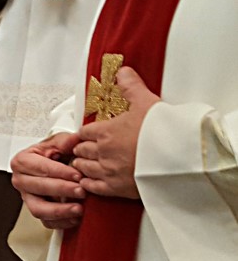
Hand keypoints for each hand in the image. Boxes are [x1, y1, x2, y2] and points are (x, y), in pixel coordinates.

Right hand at [10, 132, 85, 230]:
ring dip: (60, 210)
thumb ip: (66, 141)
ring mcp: (28, 197)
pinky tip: (74, 218)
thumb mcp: (57, 142)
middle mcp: (21, 181)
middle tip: (81, 190)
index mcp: (22, 162)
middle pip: (39, 188)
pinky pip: (46, 222)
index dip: (60, 172)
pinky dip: (61, 222)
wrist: (52, 165)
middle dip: (62, 190)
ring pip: (38, 208)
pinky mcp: (37, 210)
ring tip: (78, 208)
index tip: (76, 175)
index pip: (40, 168)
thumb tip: (75, 139)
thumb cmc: (52, 154)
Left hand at [72, 67, 159, 199]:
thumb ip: (131, 87)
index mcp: (106, 131)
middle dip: (83, 148)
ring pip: (83, 167)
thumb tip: (123, 72)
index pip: (84, 132)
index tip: (89, 134)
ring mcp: (108, 171)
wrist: (179, 156)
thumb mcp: (146, 102)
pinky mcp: (116, 188)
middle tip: (87, 148)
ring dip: (84, 165)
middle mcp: (102, 152)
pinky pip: (92, 187)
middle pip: (81, 150)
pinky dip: (89, 184)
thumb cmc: (163, 130)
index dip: (86, 132)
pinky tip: (91, 181)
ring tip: (88, 163)